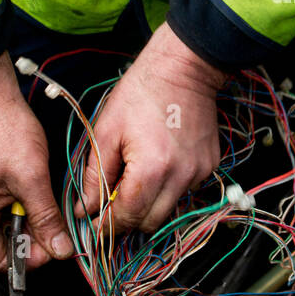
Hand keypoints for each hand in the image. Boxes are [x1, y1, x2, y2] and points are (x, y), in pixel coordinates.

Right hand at [0, 53, 73, 270]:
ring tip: (47, 207)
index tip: (52, 247)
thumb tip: (60, 250)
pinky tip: (37, 195)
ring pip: (3, 227)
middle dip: (30, 240)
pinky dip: (21, 207)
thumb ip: (46, 218)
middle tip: (56, 227)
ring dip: (28, 222)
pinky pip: (1, 209)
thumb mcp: (32, 178)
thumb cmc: (4, 130)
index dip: (25, 259)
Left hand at [80, 21, 225, 231]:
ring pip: (169, 209)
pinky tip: (157, 166)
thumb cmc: (142, 92)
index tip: (92, 227)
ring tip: (133, 182)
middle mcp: (181, 177)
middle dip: (127, 220)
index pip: (128, 216)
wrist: (185, 68)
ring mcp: (199, 173)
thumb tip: (84, 209)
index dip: (106, 226)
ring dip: (149, 205)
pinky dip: (168, 189)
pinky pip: (185, 191)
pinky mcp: (210, 166)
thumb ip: (95, 175)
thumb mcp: (107, 131)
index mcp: (152, 169)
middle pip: (150, 222)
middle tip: (109, 208)